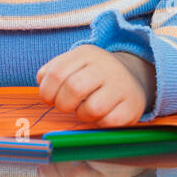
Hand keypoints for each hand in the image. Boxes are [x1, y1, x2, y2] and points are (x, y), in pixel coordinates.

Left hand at [36, 46, 155, 127]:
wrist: (130, 79)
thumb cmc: (92, 77)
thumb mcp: (74, 65)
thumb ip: (53, 72)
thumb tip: (42, 83)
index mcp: (86, 53)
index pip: (56, 73)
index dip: (47, 92)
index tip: (50, 99)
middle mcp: (106, 65)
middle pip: (73, 88)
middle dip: (63, 104)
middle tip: (67, 106)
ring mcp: (121, 85)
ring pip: (92, 108)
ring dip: (83, 115)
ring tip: (86, 110)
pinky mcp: (133, 105)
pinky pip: (108, 121)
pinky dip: (100, 123)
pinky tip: (102, 115)